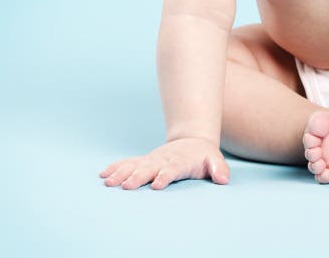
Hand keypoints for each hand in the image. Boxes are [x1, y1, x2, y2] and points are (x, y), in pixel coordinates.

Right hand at [99, 136, 229, 189]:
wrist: (192, 142)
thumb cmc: (203, 156)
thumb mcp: (215, 160)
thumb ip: (219, 168)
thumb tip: (223, 178)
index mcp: (180, 161)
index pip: (173, 169)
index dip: (166, 175)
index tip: (157, 184)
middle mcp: (163, 159)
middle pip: (150, 168)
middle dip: (138, 177)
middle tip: (126, 186)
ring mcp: (152, 160)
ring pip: (135, 165)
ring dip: (122, 173)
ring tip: (108, 182)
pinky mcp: (144, 161)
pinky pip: (128, 163)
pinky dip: (116, 168)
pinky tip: (104, 175)